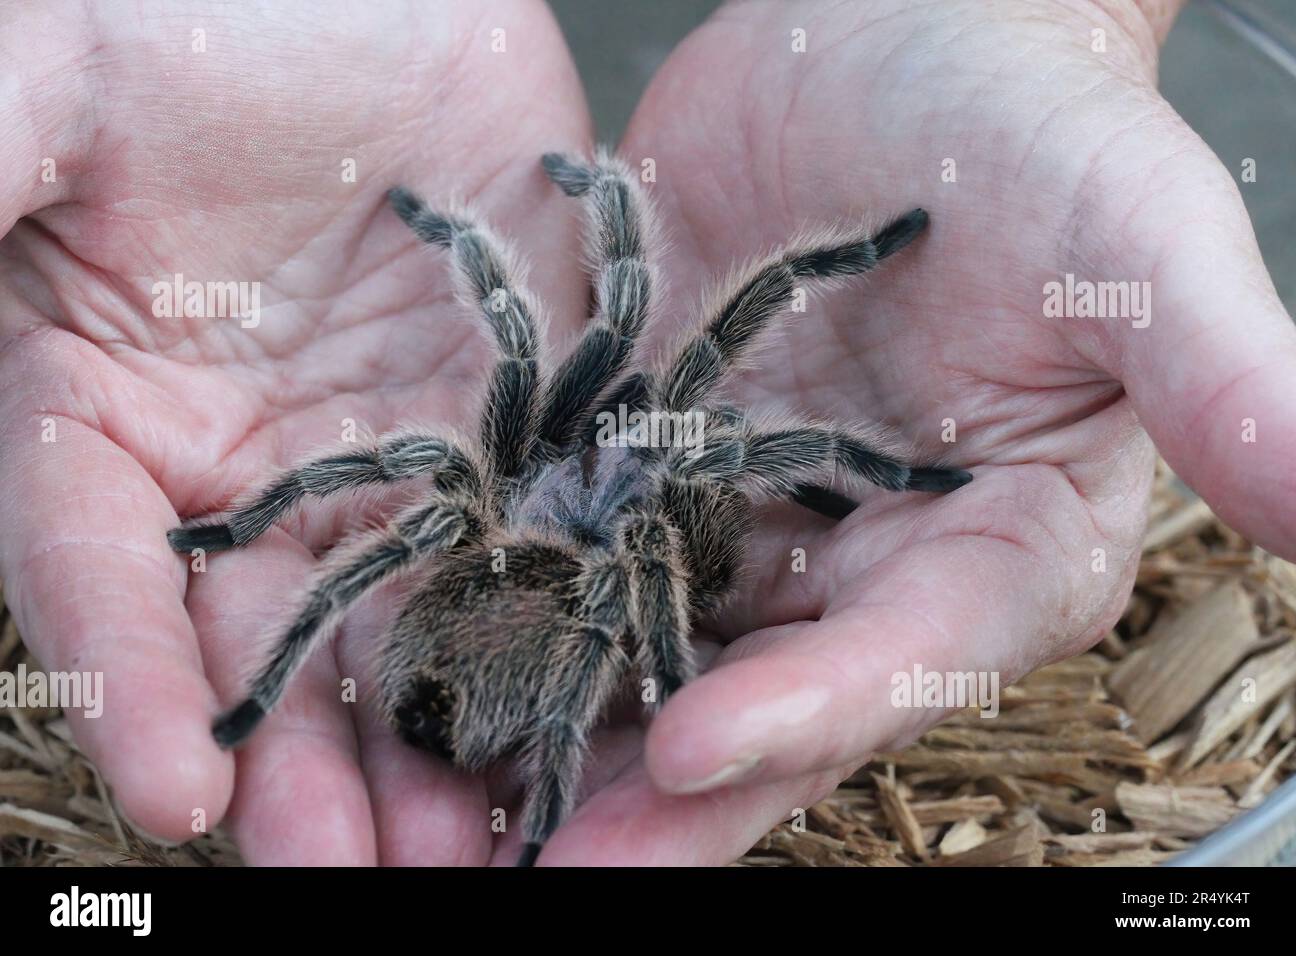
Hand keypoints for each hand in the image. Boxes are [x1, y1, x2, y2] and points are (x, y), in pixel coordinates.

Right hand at [0, 0, 595, 862]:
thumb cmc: (201, 1)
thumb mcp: (54, 73)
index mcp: (105, 403)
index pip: (96, 575)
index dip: (127, 686)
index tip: (177, 795)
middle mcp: (247, 462)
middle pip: (260, 649)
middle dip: (301, 775)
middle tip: (350, 878)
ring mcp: (390, 451)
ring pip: (401, 627)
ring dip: (428, 745)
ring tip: (474, 852)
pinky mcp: (507, 419)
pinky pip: (528, 542)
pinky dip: (548, 631)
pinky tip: (580, 713)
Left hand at [529, 0, 1295, 863]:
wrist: (895, 39)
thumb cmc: (1035, 129)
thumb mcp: (1136, 235)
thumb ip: (1221, 373)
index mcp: (991, 546)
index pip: (907, 657)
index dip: (813, 711)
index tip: (696, 749)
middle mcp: (862, 562)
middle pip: (765, 698)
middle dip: (663, 791)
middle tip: (544, 868)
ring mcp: (744, 517)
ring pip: (653, 647)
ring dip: (565, 729)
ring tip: (453, 816)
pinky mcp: (649, 459)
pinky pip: (578, 546)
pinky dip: (514, 604)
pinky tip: (431, 653)